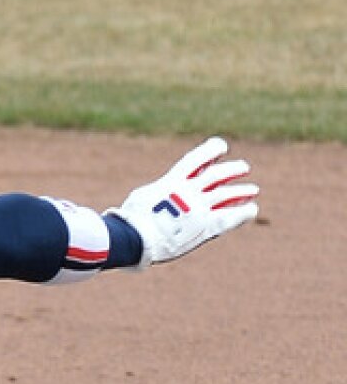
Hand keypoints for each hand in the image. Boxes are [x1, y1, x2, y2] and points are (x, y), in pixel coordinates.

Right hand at [109, 136, 258, 265]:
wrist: (137, 237)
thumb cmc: (131, 220)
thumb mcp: (142, 199)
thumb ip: (155, 196)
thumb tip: (151, 196)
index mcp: (171, 182)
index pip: (195, 161)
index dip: (210, 151)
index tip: (222, 146)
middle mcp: (188, 192)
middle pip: (215, 176)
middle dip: (231, 170)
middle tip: (243, 167)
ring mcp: (198, 208)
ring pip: (226, 195)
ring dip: (241, 191)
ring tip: (253, 188)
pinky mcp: (205, 226)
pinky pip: (229, 217)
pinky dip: (242, 213)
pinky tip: (253, 210)